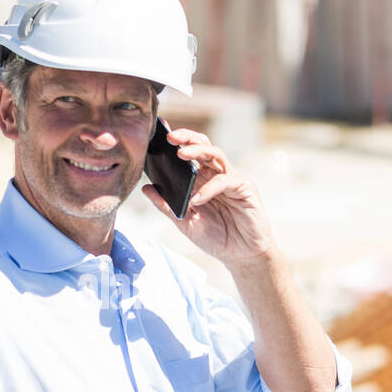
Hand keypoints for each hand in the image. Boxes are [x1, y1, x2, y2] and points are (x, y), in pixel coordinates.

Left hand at [140, 124, 276, 267]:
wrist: (241, 256)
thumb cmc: (217, 238)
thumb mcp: (185, 222)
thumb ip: (167, 206)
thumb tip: (146, 188)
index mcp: (202, 180)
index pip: (190, 153)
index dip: (178, 142)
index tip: (159, 136)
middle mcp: (217, 175)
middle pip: (204, 146)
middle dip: (187, 138)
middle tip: (170, 138)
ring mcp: (232, 180)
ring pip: (216, 154)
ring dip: (198, 151)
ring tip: (181, 154)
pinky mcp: (245, 188)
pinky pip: (225, 180)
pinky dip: (209, 188)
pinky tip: (197, 199)